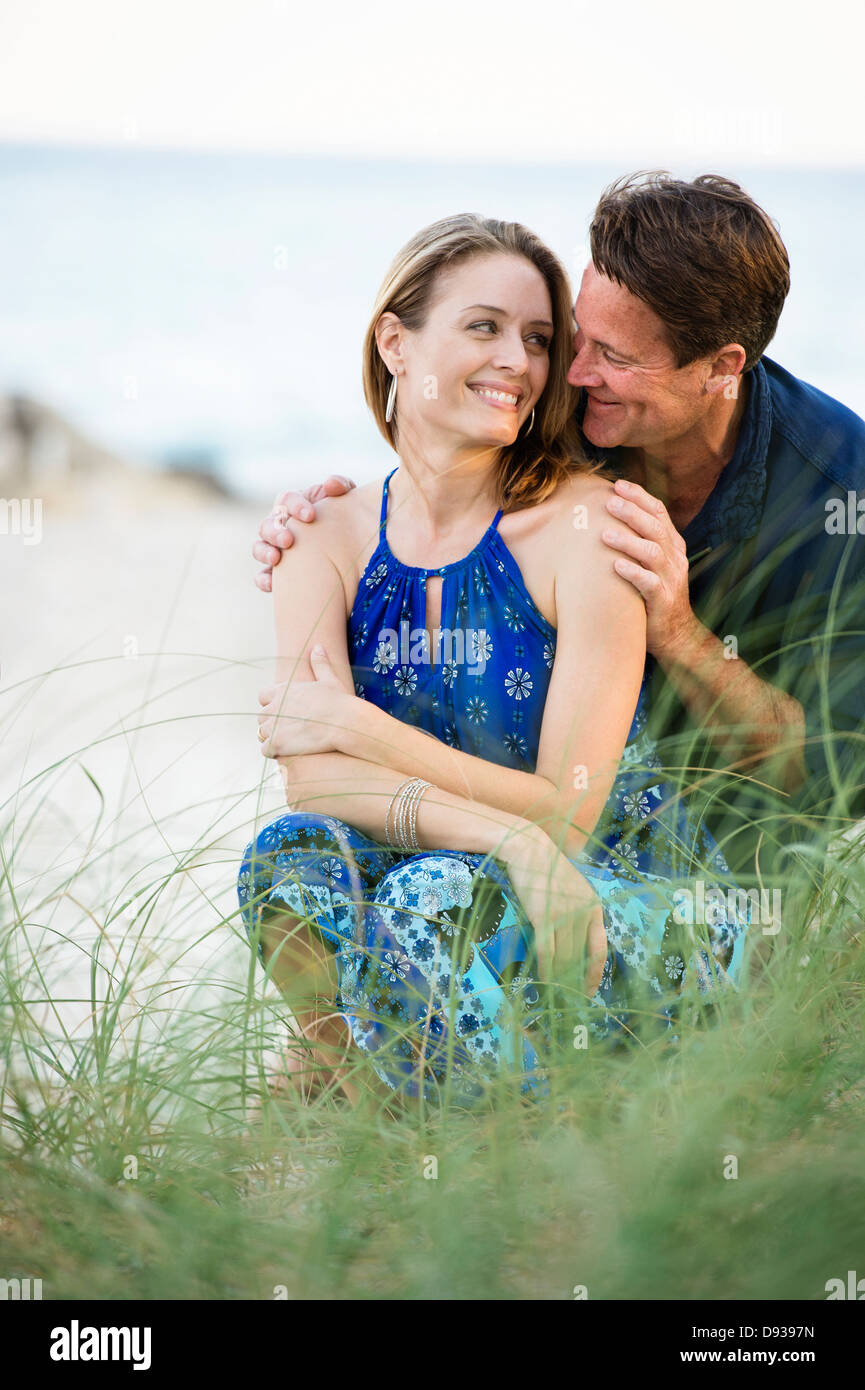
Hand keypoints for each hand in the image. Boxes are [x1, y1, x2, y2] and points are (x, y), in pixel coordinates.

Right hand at [252, 475, 356, 591]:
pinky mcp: (275, 572)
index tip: (310, 516)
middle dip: (275, 532)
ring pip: (259, 547)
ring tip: (276, 559)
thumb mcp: (346, 500)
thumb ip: (341, 486)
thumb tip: (331, 485)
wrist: (348, 548)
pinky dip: (263, 579)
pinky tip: (272, 584)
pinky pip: (261, 576)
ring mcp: (273, 548)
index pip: (286, 499)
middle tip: (289, 540)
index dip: (295, 506)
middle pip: (267, 524)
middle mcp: (279, 525)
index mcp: (293, 504)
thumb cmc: (345, 519)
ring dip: (264, 552)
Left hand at [257, 646, 352, 756]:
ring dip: (272, 738)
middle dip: (272, 723)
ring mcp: (274, 726)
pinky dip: (274, 752)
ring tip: (290, 742)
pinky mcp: (277, 743)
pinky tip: (287, 751)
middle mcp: (274, 706)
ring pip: (262, 734)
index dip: (271, 705)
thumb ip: (320, 664)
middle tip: (290, 730)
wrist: (345, 723)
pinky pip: (265, 750)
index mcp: (283, 690)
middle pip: (261, 717)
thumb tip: (318, 647)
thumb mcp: (330, 680)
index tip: (284, 712)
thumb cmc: (340, 702)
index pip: (262, 696)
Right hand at [500, 828, 607, 999]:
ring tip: (554, 994)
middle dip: (572, 980)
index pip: (599, 949)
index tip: (589, 991)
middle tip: (566, 998)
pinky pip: (547, 952)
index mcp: (594, 907)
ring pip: (564, 958)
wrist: (528, 848)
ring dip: (559, 979)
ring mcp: (565, 916)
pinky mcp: (544, 917)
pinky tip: (542, 980)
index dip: (594, 974)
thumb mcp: (570, 889)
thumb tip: (570, 941)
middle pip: (579, 957)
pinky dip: (546, 969)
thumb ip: (575, 912)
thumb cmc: (545, 867)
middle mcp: (584, 913)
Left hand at [601, 478, 695, 658]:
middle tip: (609, 502)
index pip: (659, 513)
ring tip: (605, 534)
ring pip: (652, 553)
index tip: (618, 485)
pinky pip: (649, 584)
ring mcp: (671, 579)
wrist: (676, 634)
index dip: (640, 497)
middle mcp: (674, 558)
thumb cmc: (654, 595)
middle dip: (632, 512)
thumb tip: (610, 515)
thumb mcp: (652, 564)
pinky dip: (633, 573)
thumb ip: (640, 541)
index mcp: (672, 545)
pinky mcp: (663, 600)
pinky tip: (616, 566)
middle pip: (655, 528)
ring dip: (628, 542)